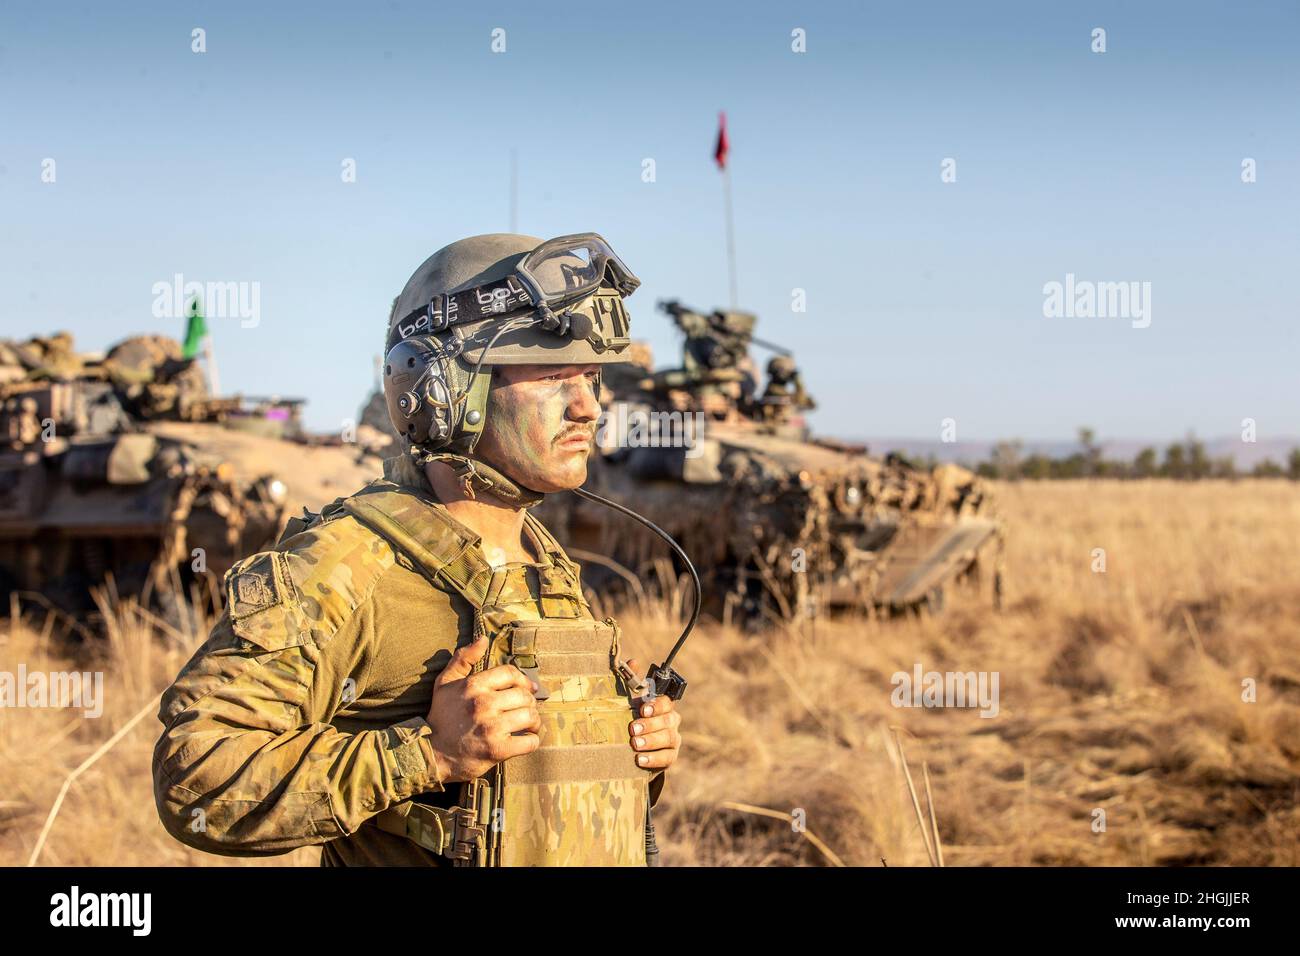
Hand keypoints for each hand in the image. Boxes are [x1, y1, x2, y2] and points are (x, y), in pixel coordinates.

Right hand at [426, 635, 541, 782]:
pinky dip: (532, 740)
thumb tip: (483, 639)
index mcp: (473, 685)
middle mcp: (483, 703)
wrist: (430, 753)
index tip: (529, 688)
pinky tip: (526, 740)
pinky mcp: (496, 750)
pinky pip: (529, 741)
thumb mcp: (445, 683)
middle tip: (527, 709)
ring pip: (530, 716)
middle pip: (523, 695)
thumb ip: (463, 658)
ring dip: (534, 721)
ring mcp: (490, 727)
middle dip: (529, 702)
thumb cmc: (441, 716)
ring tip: (530, 725)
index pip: (510, 673)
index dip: (523, 680)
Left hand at [625, 658, 681, 770]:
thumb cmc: (632, 717)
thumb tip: (632, 662)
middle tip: (632, 729)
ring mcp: (673, 740)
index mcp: (663, 706)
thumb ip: (632, 680)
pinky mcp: (670, 757)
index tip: (642, 709)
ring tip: (635, 744)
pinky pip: (667, 758)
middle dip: (650, 725)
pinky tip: (639, 760)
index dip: (657, 705)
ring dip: (651, 742)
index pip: (667, 702)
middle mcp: (671, 721)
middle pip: (668, 721)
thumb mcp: (630, 700)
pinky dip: (653, 759)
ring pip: (669, 739)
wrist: (632, 746)